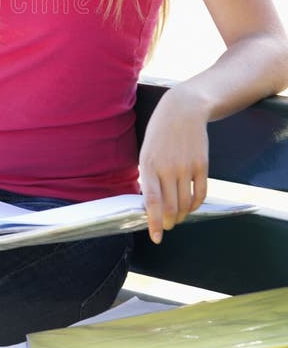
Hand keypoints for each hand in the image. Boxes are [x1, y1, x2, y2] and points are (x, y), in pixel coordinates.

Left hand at [138, 87, 208, 244]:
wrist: (182, 110)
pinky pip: (200, 194)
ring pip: (185, 204)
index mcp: (149, 165)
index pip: (153, 201)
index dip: (154, 222)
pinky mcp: (201, 165)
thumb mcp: (146, 151)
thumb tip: (150, 204)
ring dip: (181, 215)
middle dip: (168, 222)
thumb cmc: (160, 133)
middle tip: (166, 226)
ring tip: (176, 216)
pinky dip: (195, 205)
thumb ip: (148, 177)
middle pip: (171, 207)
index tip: (156, 237)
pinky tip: (190, 206)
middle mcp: (168, 167)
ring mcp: (186, 167)